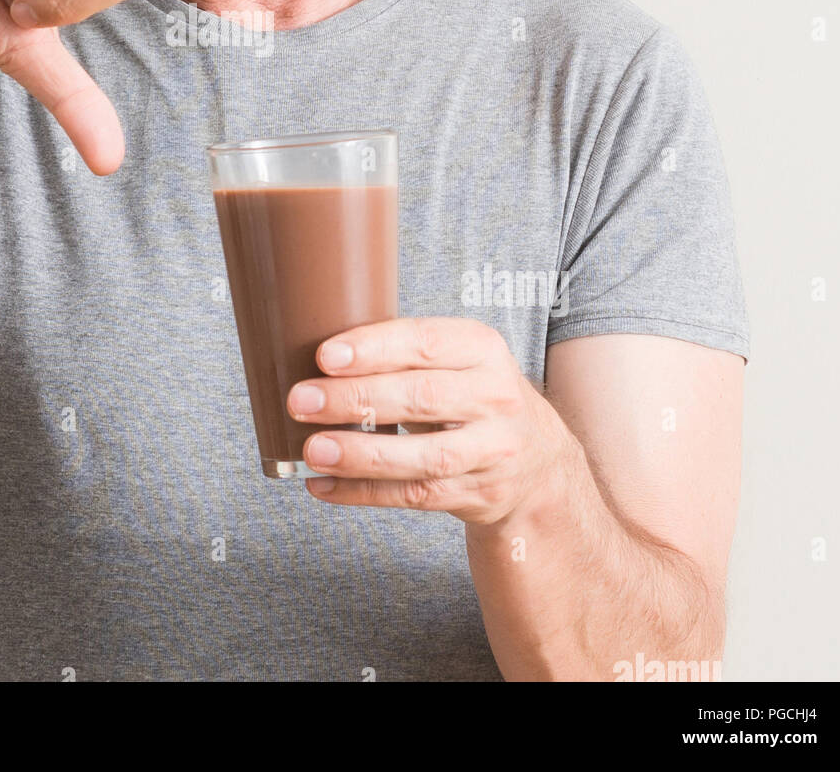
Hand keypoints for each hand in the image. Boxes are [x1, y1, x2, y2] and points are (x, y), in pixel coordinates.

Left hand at [285, 317, 577, 524]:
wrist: (538, 458)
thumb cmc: (471, 393)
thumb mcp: (457, 358)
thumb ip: (403, 352)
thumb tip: (318, 358)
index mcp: (483, 349)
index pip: (426, 343)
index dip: (374, 349)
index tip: (325, 355)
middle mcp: (494, 398)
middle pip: (420, 398)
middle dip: (354, 399)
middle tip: (301, 400)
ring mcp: (491, 452)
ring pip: (421, 456)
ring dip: (360, 454)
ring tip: (313, 449)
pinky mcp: (479, 495)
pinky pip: (415, 497)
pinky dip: (364, 493)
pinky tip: (324, 485)